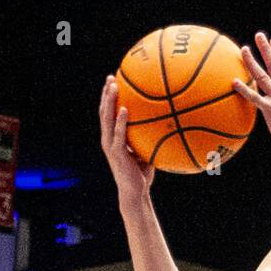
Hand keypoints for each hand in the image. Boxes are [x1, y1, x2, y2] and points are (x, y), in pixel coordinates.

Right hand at [99, 76, 154, 205]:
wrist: (135, 193)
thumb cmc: (141, 175)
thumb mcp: (146, 152)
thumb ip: (150, 139)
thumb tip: (166, 126)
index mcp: (112, 138)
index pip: (108, 114)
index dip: (109, 98)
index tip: (113, 82)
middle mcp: (108, 140)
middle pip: (104, 111)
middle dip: (106, 93)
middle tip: (111, 77)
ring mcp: (110, 146)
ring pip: (107, 119)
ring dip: (109, 101)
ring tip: (113, 86)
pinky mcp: (117, 153)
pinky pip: (118, 134)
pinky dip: (120, 122)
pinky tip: (124, 110)